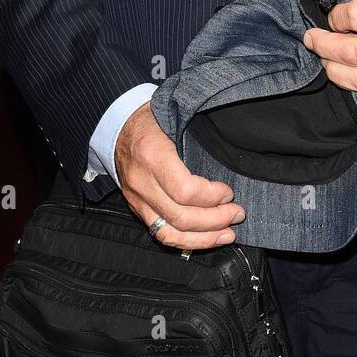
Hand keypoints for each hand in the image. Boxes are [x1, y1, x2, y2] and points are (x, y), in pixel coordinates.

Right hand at [114, 103, 244, 249]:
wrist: (119, 127)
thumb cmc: (151, 119)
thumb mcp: (174, 115)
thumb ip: (199, 134)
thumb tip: (232, 150)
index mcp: (152, 155)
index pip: (184, 190)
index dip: (211, 196)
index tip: (229, 192)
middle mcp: (142, 182)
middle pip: (180, 216)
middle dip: (215, 220)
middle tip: (237, 214)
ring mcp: (137, 200)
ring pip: (170, 233)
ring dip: (204, 238)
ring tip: (228, 234)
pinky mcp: (138, 209)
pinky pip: (161, 234)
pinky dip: (186, 241)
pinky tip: (206, 239)